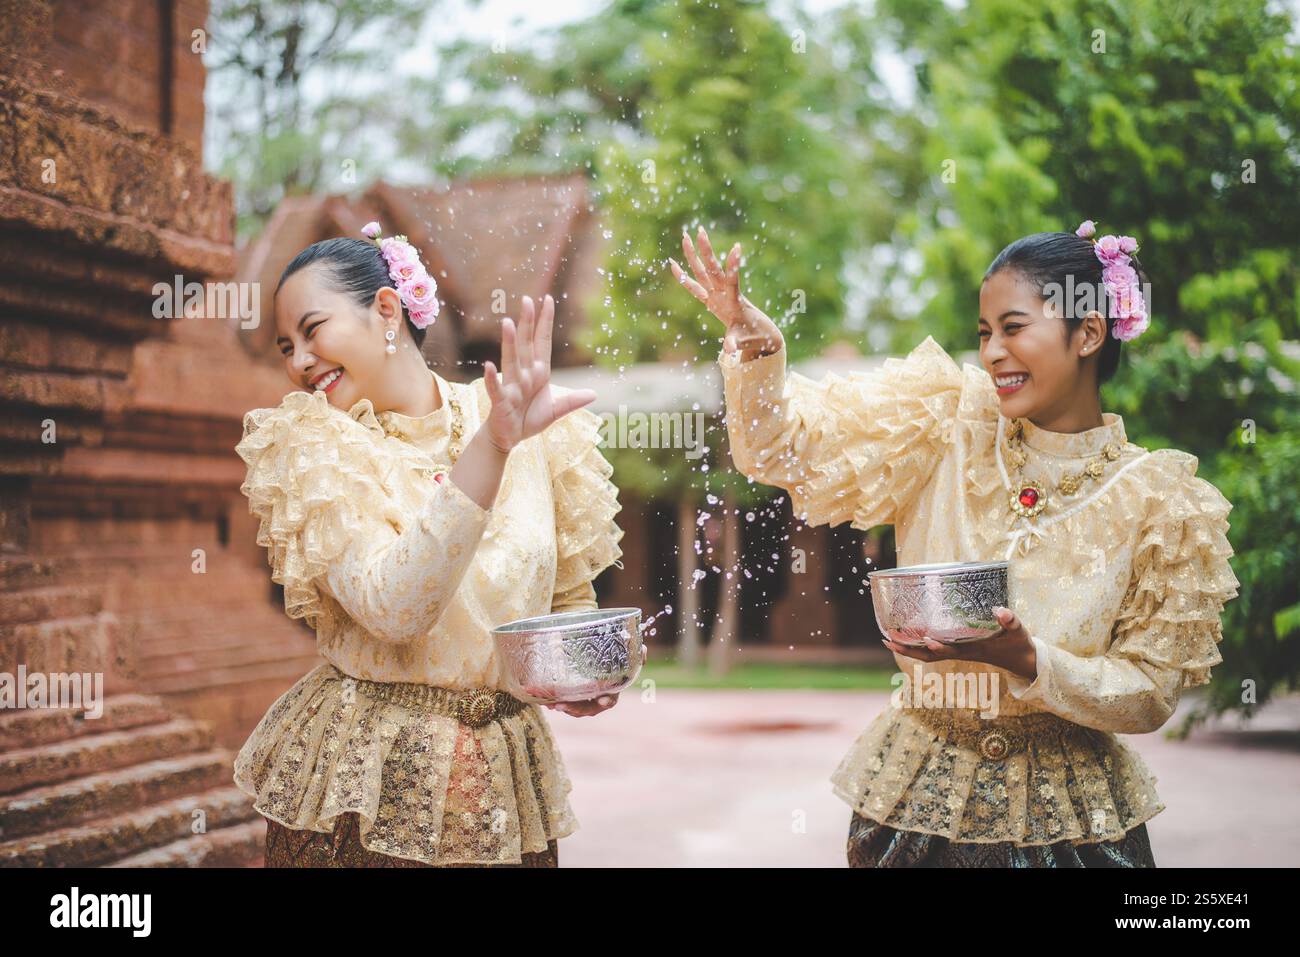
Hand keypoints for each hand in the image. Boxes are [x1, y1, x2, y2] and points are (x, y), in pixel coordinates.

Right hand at [483, 294, 596, 452]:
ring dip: (510, 342)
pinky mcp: (501, 402)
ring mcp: (512, 386)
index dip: (545, 322)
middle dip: (527, 323)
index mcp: (538, 373)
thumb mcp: (555, 410)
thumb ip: (572, 401)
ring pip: (511, 360)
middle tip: (527, 300)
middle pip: (526, 344)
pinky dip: (492, 378)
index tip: (547, 299)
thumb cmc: (528, 420)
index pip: (542, 342)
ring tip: (508, 322)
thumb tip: (594, 394)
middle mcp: (524, 375)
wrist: (509, 438)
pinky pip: (496, 388)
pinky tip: (487, 365)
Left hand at [542, 645, 643, 716]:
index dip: (606, 701)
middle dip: (576, 709)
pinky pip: (565, 700)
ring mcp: (585, 694)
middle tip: (561, 706)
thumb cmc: (609, 642)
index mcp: (612, 686)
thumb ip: (633, 648)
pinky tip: (545, 701)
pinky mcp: (573, 690)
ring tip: (551, 705)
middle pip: (589, 708)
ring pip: (576, 707)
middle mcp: (599, 693)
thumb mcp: (622, 644)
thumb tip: (643, 650)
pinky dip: (556, 701)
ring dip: (564, 708)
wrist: (591, 637)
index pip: (611, 698)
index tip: (602, 701)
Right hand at [668, 226, 783, 358]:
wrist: (759, 334)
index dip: (733, 266)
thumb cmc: (754, 337)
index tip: (737, 247)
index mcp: (734, 302)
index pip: (733, 281)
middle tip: (699, 231)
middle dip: (705, 251)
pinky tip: (674, 265)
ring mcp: (717, 295)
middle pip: (713, 269)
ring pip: (704, 272)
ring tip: (686, 236)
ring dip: (695, 255)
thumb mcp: (745, 342)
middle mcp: (724, 294)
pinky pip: (695, 286)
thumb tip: (729, 349)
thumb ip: (736, 343)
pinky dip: (684, 277)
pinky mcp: (712, 300)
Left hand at [882, 606, 1037, 680]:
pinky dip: (919, 645)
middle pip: (930, 656)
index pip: (952, 651)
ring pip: (928, 655)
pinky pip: (934, 650)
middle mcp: (961, 652)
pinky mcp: (959, 648)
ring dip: (908, 649)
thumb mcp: (1019, 631)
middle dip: (909, 650)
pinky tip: (907, 635)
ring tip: (888, 640)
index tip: (927, 639)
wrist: (1022, 659)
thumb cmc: (1018, 644)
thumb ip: (1011, 621)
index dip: (938, 647)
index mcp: (974, 650)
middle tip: (888, 641)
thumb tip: (1000, 609)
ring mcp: (958, 652)